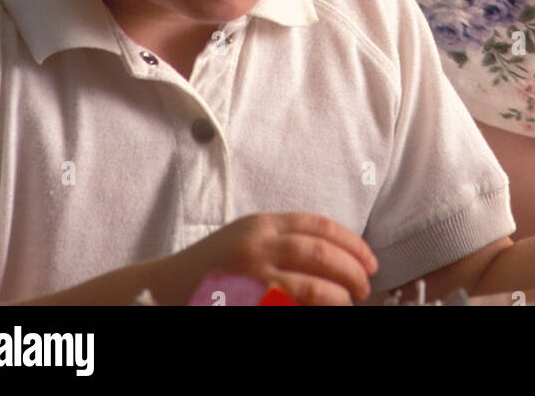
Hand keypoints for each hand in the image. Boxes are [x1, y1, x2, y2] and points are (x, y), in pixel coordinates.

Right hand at [172, 212, 377, 306]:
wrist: (165, 288)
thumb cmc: (212, 267)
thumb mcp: (247, 238)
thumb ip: (282, 240)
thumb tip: (333, 256)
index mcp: (262, 224)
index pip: (319, 226)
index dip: (351, 242)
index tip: (369, 259)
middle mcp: (258, 245)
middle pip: (320, 252)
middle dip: (352, 268)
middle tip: (365, 284)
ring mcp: (252, 277)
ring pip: (311, 284)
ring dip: (339, 294)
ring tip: (350, 300)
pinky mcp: (248, 302)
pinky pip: (291, 305)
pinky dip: (315, 309)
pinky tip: (327, 311)